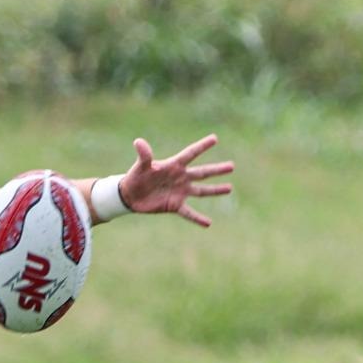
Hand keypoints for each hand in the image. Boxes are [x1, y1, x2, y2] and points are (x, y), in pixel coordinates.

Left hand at [117, 135, 234, 226]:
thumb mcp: (141, 166)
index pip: (191, 154)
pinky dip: (197, 218)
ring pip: (201, 191)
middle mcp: (181, 178)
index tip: (214, 138)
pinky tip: (208, 223)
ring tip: (229, 188)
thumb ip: (144, 155)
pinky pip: (188, 213)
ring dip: (215, 190)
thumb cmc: (136, 176)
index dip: (202, 146)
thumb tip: (138, 142)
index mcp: (174, 165)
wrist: (130, 195)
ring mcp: (180, 192)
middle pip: (202, 173)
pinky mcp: (175, 205)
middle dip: (217, 170)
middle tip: (232, 166)